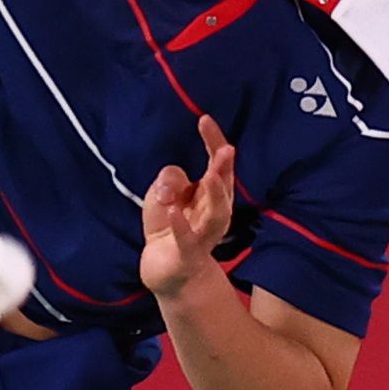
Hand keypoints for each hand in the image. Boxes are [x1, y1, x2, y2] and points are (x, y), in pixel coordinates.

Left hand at [139, 117, 237, 306]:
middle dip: (224, 168)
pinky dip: (181, 226)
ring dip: (215, 195)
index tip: (204, 120)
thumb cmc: (170, 225)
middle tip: (225, 149)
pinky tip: (173, 211)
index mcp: (211, 192)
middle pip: (224, 186)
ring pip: (216, 213)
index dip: (213, 141)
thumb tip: (170, 185)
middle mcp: (215, 210)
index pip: (217, 162)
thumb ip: (169, 179)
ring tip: (210, 176)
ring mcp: (205, 233)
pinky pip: (188, 239)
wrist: (167, 269)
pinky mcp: (189, 254)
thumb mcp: (163, 193)